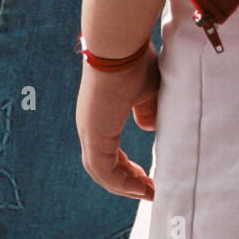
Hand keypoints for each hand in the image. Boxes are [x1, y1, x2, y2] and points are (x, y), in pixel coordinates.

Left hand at [75, 47, 158, 199]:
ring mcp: (89, 130)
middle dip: (125, 182)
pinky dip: (121, 183)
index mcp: (99, 116)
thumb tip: (149, 125)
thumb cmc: (134, 60)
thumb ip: (147, 110)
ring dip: (124, 187)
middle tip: (148, 191)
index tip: (146, 178)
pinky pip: (104, 170)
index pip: (107, 151)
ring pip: (101, 172)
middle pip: (102, 167)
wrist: (120, 44)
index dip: (126, 168)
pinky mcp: (94, 133)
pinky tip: (141, 188)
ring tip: (148, 194)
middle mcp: (90, 126)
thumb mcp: (147, 90)